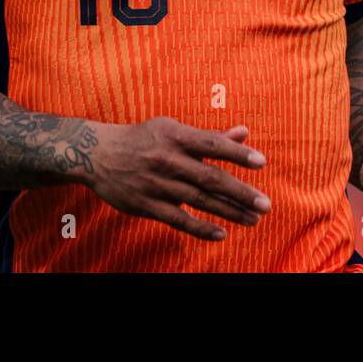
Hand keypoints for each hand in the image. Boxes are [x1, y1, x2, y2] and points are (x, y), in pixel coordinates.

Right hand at [84, 117, 271, 240]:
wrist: (97, 154)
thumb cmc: (143, 138)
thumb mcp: (172, 129)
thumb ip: (209, 136)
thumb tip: (244, 133)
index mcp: (176, 136)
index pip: (212, 144)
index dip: (238, 154)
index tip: (262, 163)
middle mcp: (167, 159)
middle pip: (210, 177)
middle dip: (240, 192)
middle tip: (265, 204)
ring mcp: (157, 184)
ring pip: (199, 200)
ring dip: (228, 212)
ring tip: (253, 219)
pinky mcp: (146, 205)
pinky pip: (178, 219)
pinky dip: (200, 228)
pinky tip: (221, 234)